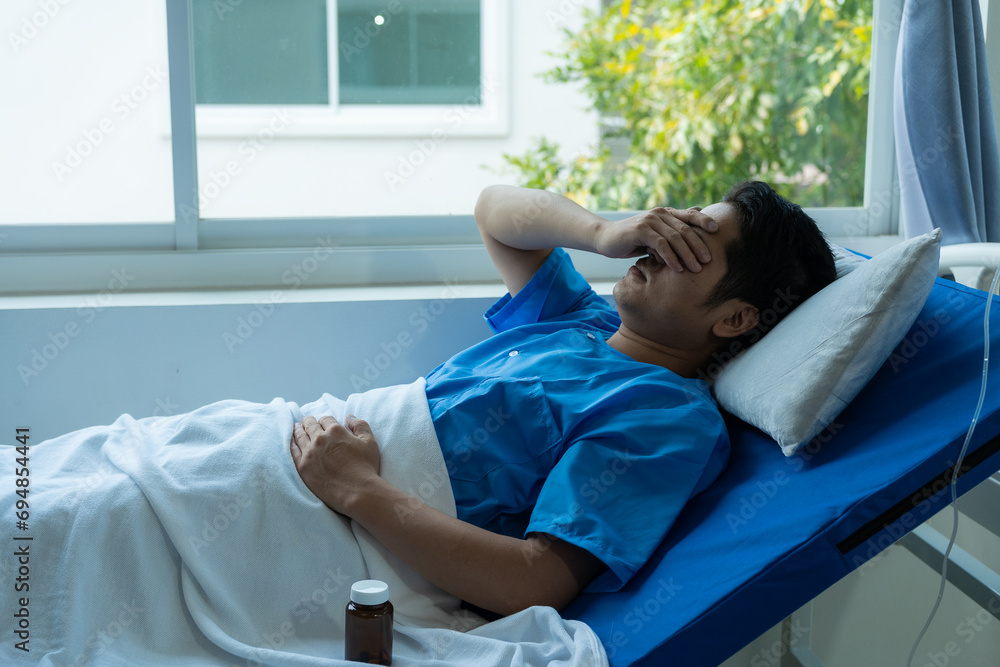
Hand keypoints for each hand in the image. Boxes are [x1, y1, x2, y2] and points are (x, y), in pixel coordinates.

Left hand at [289, 414, 379, 514]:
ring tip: (297, 427)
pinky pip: (293, 451)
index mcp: (336, 431)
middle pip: (311, 425)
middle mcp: (320, 439)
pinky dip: (292, 443)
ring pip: (300, 436)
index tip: (324, 423)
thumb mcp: (370, 442)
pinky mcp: (302, 467)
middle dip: (309, 422)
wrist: (357, 492)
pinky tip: (292, 442)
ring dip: (298, 430)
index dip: (325, 420)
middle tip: (306, 421)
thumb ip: (360, 425)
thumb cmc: (366, 468)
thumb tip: (349, 416)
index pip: (326, 420)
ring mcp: (309, 453)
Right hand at [596, 206, 718, 271]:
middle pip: (685, 229)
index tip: (718, 231)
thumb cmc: (632, 240)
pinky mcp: (640, 230)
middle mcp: (659, 213)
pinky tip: (677, 268)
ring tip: (696, 268)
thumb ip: (670, 234)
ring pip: (675, 237)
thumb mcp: (654, 237)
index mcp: (665, 213)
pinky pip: (661, 244)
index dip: (704, 221)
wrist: (606, 239)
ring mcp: (650, 220)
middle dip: (698, 245)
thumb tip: (690, 237)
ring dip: (687, 254)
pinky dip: (671, 257)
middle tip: (708, 260)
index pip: (689, 215)